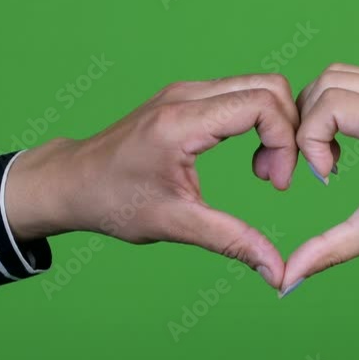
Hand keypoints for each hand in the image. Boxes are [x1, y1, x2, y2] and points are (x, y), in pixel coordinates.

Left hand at [6, 74, 300, 287]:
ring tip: (263, 173)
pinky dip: (260, 123)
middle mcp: (187, 95)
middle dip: (288, 131)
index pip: (261, 104)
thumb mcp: (175, 225)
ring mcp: (187, 92)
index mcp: (182, 122)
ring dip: (275, 127)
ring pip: (258, 87)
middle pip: (268, 86)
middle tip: (275, 178)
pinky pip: (241, 95)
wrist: (70, 182)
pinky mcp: (187, 98)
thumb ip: (232, 242)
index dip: (284, 142)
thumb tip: (277, 273)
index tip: (275, 184)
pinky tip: (251, 160)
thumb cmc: (112, 202)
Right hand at [281, 63, 358, 293]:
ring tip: (326, 155)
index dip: (311, 137)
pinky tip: (340, 145)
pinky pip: (353, 82)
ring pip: (337, 75)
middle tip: (316, 164)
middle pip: (329, 81)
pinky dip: (333, 107)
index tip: (325, 176)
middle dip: (307, 121)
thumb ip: (332, 249)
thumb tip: (289, 277)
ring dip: (317, 111)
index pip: (333, 103)